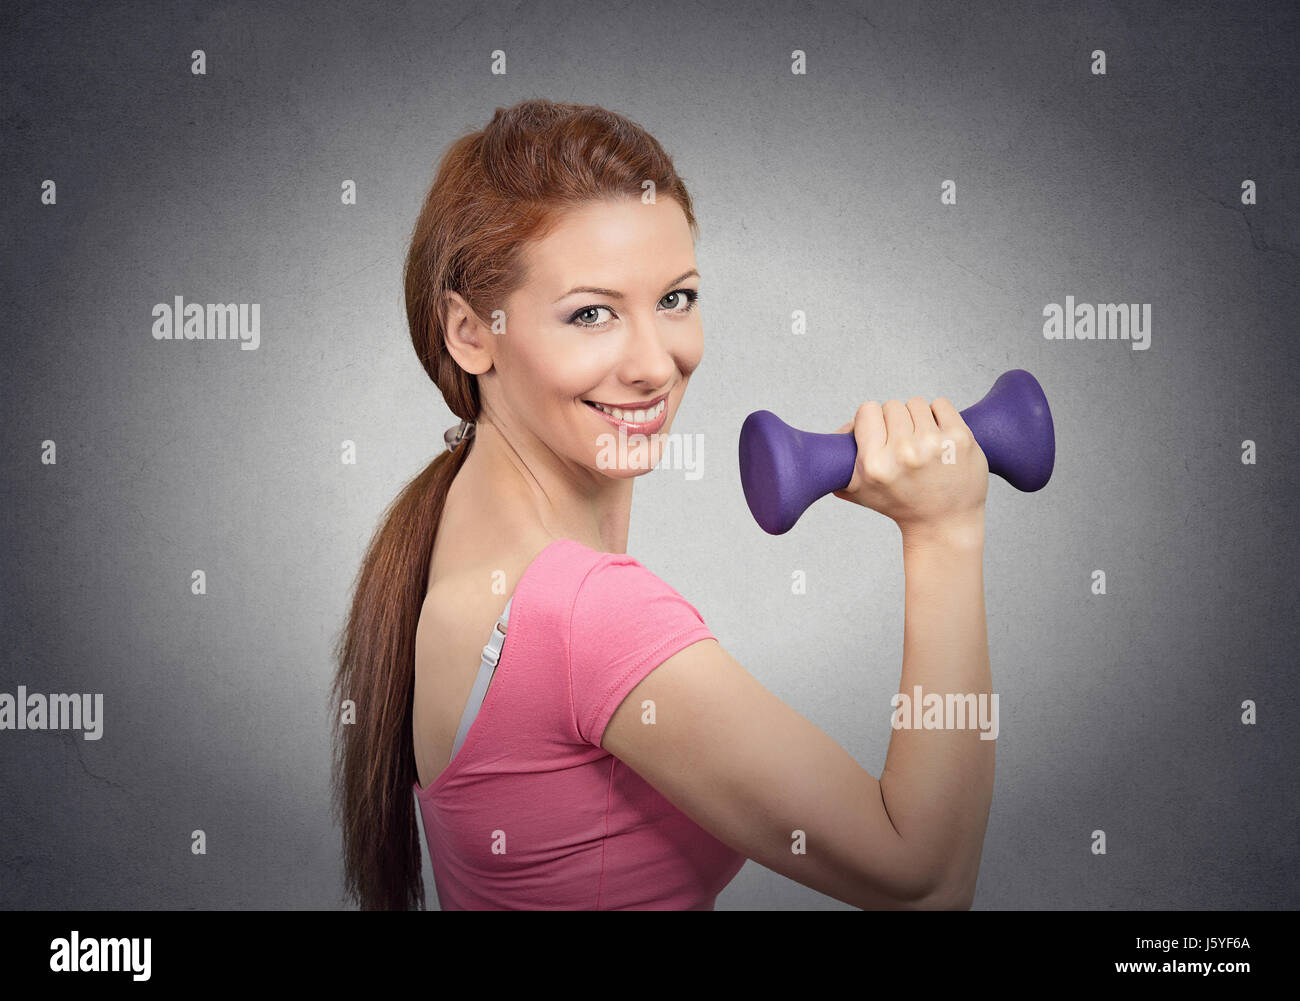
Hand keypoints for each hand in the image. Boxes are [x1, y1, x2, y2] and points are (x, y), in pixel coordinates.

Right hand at [830, 398, 988, 543]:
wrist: (943, 523)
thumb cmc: (900, 504)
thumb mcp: (860, 490)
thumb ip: (839, 462)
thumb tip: (840, 432)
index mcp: (875, 464)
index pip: (867, 410)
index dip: (872, 421)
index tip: (880, 434)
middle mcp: (904, 453)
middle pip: (892, 406)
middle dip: (896, 422)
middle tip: (903, 443)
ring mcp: (935, 444)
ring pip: (916, 404)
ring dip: (918, 418)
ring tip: (922, 442)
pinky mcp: (960, 438)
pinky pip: (941, 404)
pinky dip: (940, 415)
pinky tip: (939, 437)